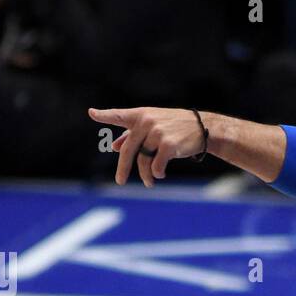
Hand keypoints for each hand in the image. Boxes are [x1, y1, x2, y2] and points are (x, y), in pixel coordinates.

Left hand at [87, 106, 207, 186]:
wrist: (203, 127)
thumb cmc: (175, 126)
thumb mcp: (154, 126)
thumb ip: (132, 135)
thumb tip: (113, 146)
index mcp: (141, 115)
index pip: (119, 115)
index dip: (104, 115)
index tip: (92, 113)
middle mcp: (147, 122)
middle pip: (128, 150)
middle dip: (123, 168)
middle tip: (119, 181)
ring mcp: (157, 133)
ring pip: (143, 161)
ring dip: (145, 175)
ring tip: (149, 182)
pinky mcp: (168, 145)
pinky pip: (156, 165)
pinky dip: (157, 173)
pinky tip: (160, 175)